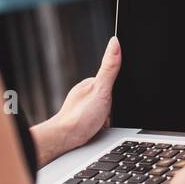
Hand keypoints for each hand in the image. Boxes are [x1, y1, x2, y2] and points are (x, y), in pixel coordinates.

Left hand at [31, 37, 120, 166]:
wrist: (65, 141)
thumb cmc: (80, 117)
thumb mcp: (100, 89)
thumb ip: (110, 68)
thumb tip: (115, 42)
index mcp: (90, 83)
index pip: (112, 80)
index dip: (119, 91)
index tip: (115, 101)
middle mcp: (86, 94)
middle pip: (111, 97)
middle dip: (114, 107)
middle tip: (107, 114)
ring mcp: (85, 108)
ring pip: (107, 111)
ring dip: (108, 118)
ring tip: (101, 123)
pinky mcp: (86, 122)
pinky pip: (102, 122)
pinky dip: (103, 126)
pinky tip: (99, 130)